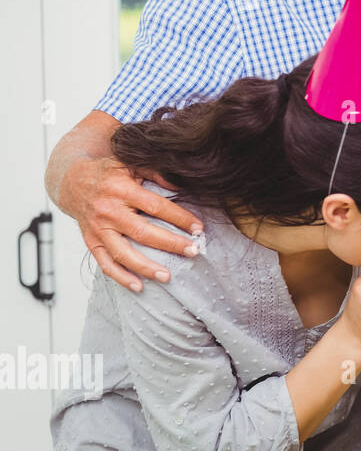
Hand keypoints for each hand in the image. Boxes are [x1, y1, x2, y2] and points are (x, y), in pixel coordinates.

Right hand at [66, 157, 204, 292]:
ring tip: (167, 276)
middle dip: (170, 244)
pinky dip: (121, 277)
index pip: (156, 206)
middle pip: (142, 232)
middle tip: (192, 251)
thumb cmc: (107, 173)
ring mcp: (98, 229)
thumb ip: (156, 173)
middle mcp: (108, 211)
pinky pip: (105, 263)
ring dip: (145, 267)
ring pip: (122, 253)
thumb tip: (181, 186)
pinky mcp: (90, 242)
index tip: (198, 228)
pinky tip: (138, 287)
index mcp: (121, 189)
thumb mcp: (130, 163)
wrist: (71, 181)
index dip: (179, 218)